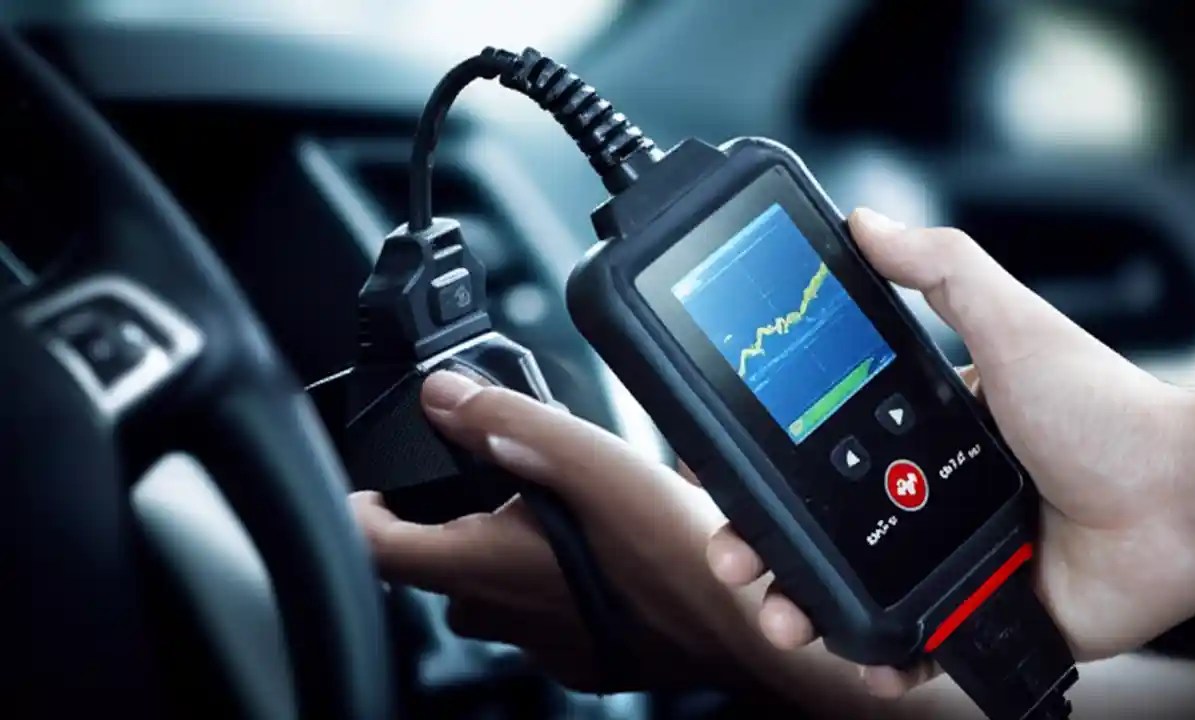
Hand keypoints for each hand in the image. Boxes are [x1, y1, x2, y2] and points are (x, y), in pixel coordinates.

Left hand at [349, 372, 871, 707]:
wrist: (743, 627)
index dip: (364, 512)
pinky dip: (550, 587)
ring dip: (500, 559)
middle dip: (442, 531)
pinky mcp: (586, 658)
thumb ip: (508, 422)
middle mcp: (505, 614)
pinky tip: (595, 560)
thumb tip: (440, 397)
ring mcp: (546, 644)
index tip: (369, 490)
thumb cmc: (672, 552)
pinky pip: (544, 620)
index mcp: (486, 565)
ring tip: (543, 517)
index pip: (380, 548)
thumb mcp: (587, 460)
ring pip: (493, 599)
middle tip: (474, 490)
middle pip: (437, 575)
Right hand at [707, 208, 1194, 699]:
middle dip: (762, 543)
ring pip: (851, 587)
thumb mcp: (1012, 324)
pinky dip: (880, 658)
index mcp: (925, 432)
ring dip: (801, 603)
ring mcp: (948, 556)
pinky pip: (913, 643)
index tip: (718, 471)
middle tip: (733, 552)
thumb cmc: (1108, 413)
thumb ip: (940, 270)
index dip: (765, 463)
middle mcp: (927, 494)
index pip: (822, 446)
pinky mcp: (976, 611)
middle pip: (821, 524)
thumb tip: (866, 222)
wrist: (1180, 500)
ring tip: (779, 612)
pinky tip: (862, 655)